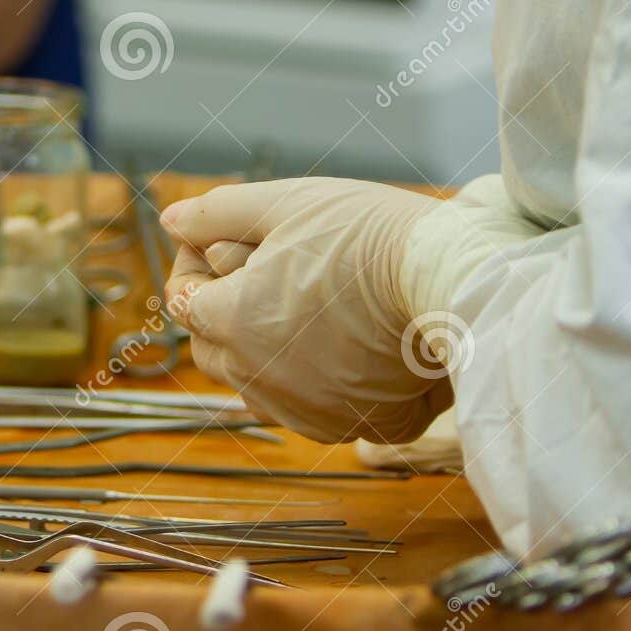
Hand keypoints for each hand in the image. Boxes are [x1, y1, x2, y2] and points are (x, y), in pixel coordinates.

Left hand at [160, 178, 448, 443]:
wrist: (458, 280)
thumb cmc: (370, 234)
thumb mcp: (287, 203)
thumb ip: (218, 214)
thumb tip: (171, 223)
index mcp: (234, 322)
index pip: (182, 303)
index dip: (195, 268)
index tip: (225, 242)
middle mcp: (260, 378)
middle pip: (213, 349)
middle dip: (223, 311)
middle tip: (264, 270)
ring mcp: (306, 410)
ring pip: (256, 385)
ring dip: (263, 350)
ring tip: (303, 305)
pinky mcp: (355, 427)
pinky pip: (311, 410)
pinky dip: (313, 383)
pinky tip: (339, 347)